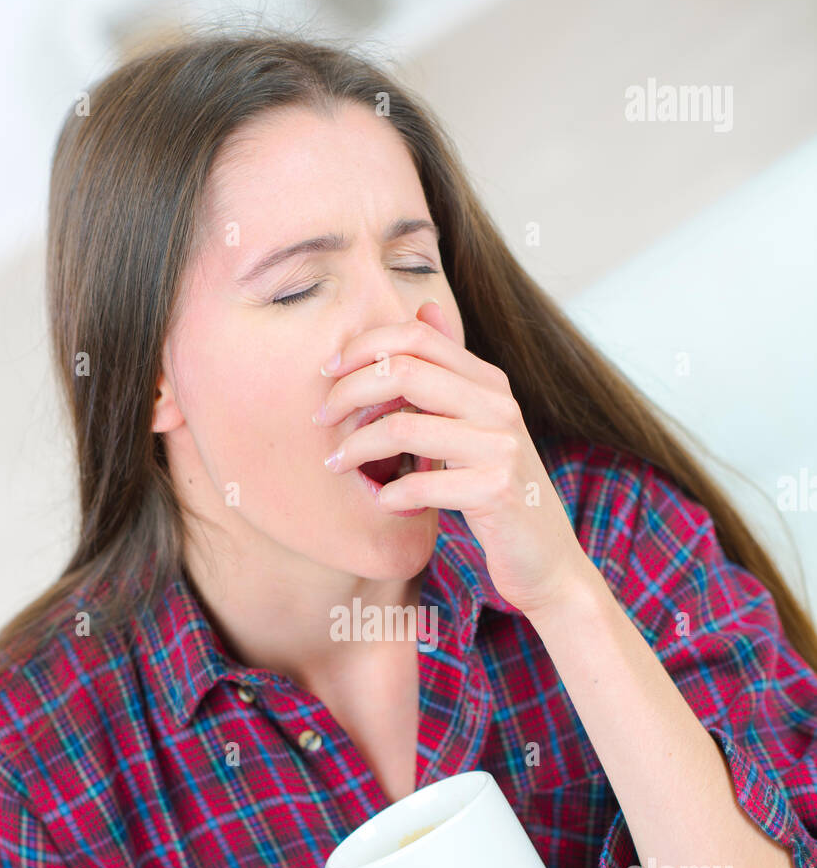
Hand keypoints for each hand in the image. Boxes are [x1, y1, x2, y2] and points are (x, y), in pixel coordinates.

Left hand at [316, 300, 594, 618]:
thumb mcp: (479, 425)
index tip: (328, 374)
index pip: (416, 337)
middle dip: (347, 392)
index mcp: (490, 383)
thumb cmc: (498, 493)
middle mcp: (499, 406)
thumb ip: (451, 373)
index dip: (362, 347)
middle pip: (403, 371)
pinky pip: (422, 483)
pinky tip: (384, 503)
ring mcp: (501, 447)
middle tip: (321, 419)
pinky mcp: (496, 491)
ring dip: (356, 447)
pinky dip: (391, 494)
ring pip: (403, 426)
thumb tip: (425, 307)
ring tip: (336, 465)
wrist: (545, 560)